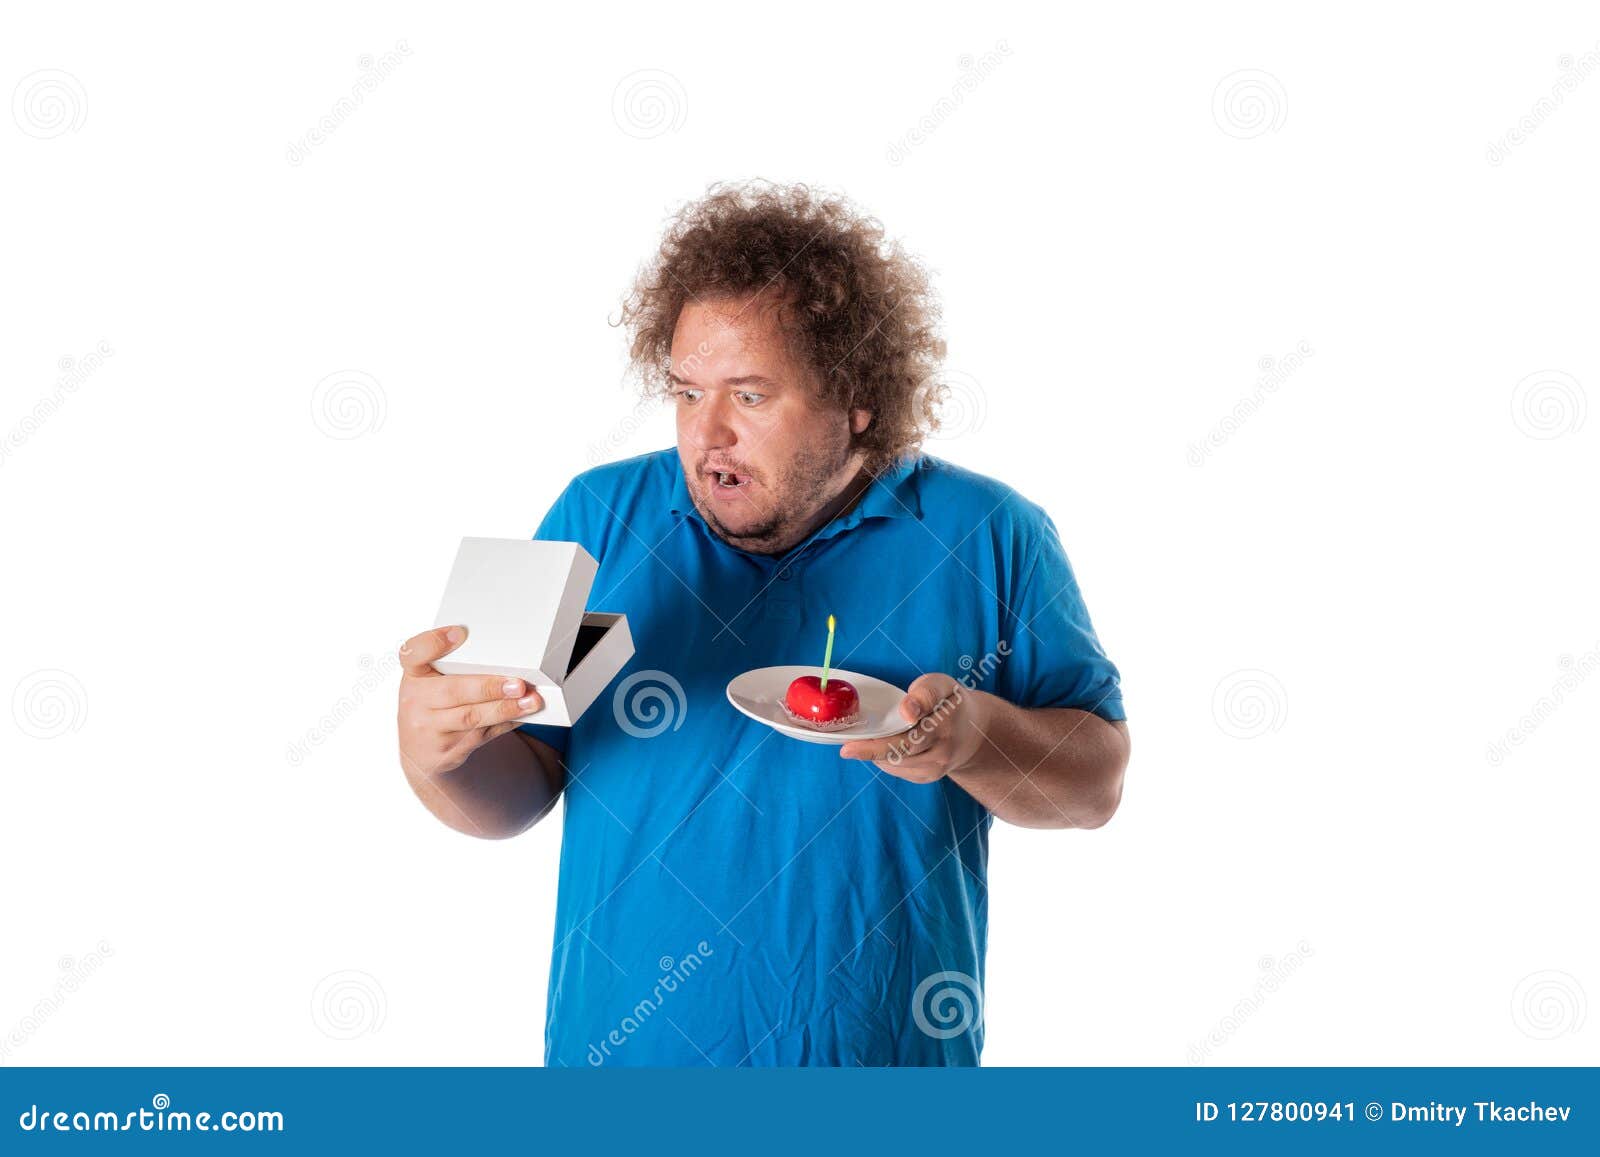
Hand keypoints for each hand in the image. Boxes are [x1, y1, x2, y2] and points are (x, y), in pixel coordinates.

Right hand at [396, 625, 543, 778]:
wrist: (419, 750)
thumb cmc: (431, 703)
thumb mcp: (431, 679)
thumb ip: (454, 664)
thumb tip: (505, 654)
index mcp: (413, 673)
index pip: (413, 653)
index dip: (434, 642)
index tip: (459, 633)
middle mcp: (415, 700)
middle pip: (452, 692)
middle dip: (489, 688)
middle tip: (518, 684)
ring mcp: (429, 728)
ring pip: (471, 718)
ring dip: (505, 709)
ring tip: (529, 701)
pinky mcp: (447, 749)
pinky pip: (482, 735)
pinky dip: (507, 723)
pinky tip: (524, 714)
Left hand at [838, 672, 984, 783]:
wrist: (974, 732)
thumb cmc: (950, 702)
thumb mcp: (942, 685)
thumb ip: (924, 693)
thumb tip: (906, 711)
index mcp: (945, 722)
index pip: (914, 730)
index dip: (886, 739)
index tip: (859, 744)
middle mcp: (942, 749)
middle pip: (899, 752)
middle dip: (870, 750)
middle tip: (846, 749)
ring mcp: (936, 767)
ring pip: (896, 764)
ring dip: (874, 754)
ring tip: (860, 742)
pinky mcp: (928, 777)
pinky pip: (898, 770)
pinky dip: (884, 759)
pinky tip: (879, 748)